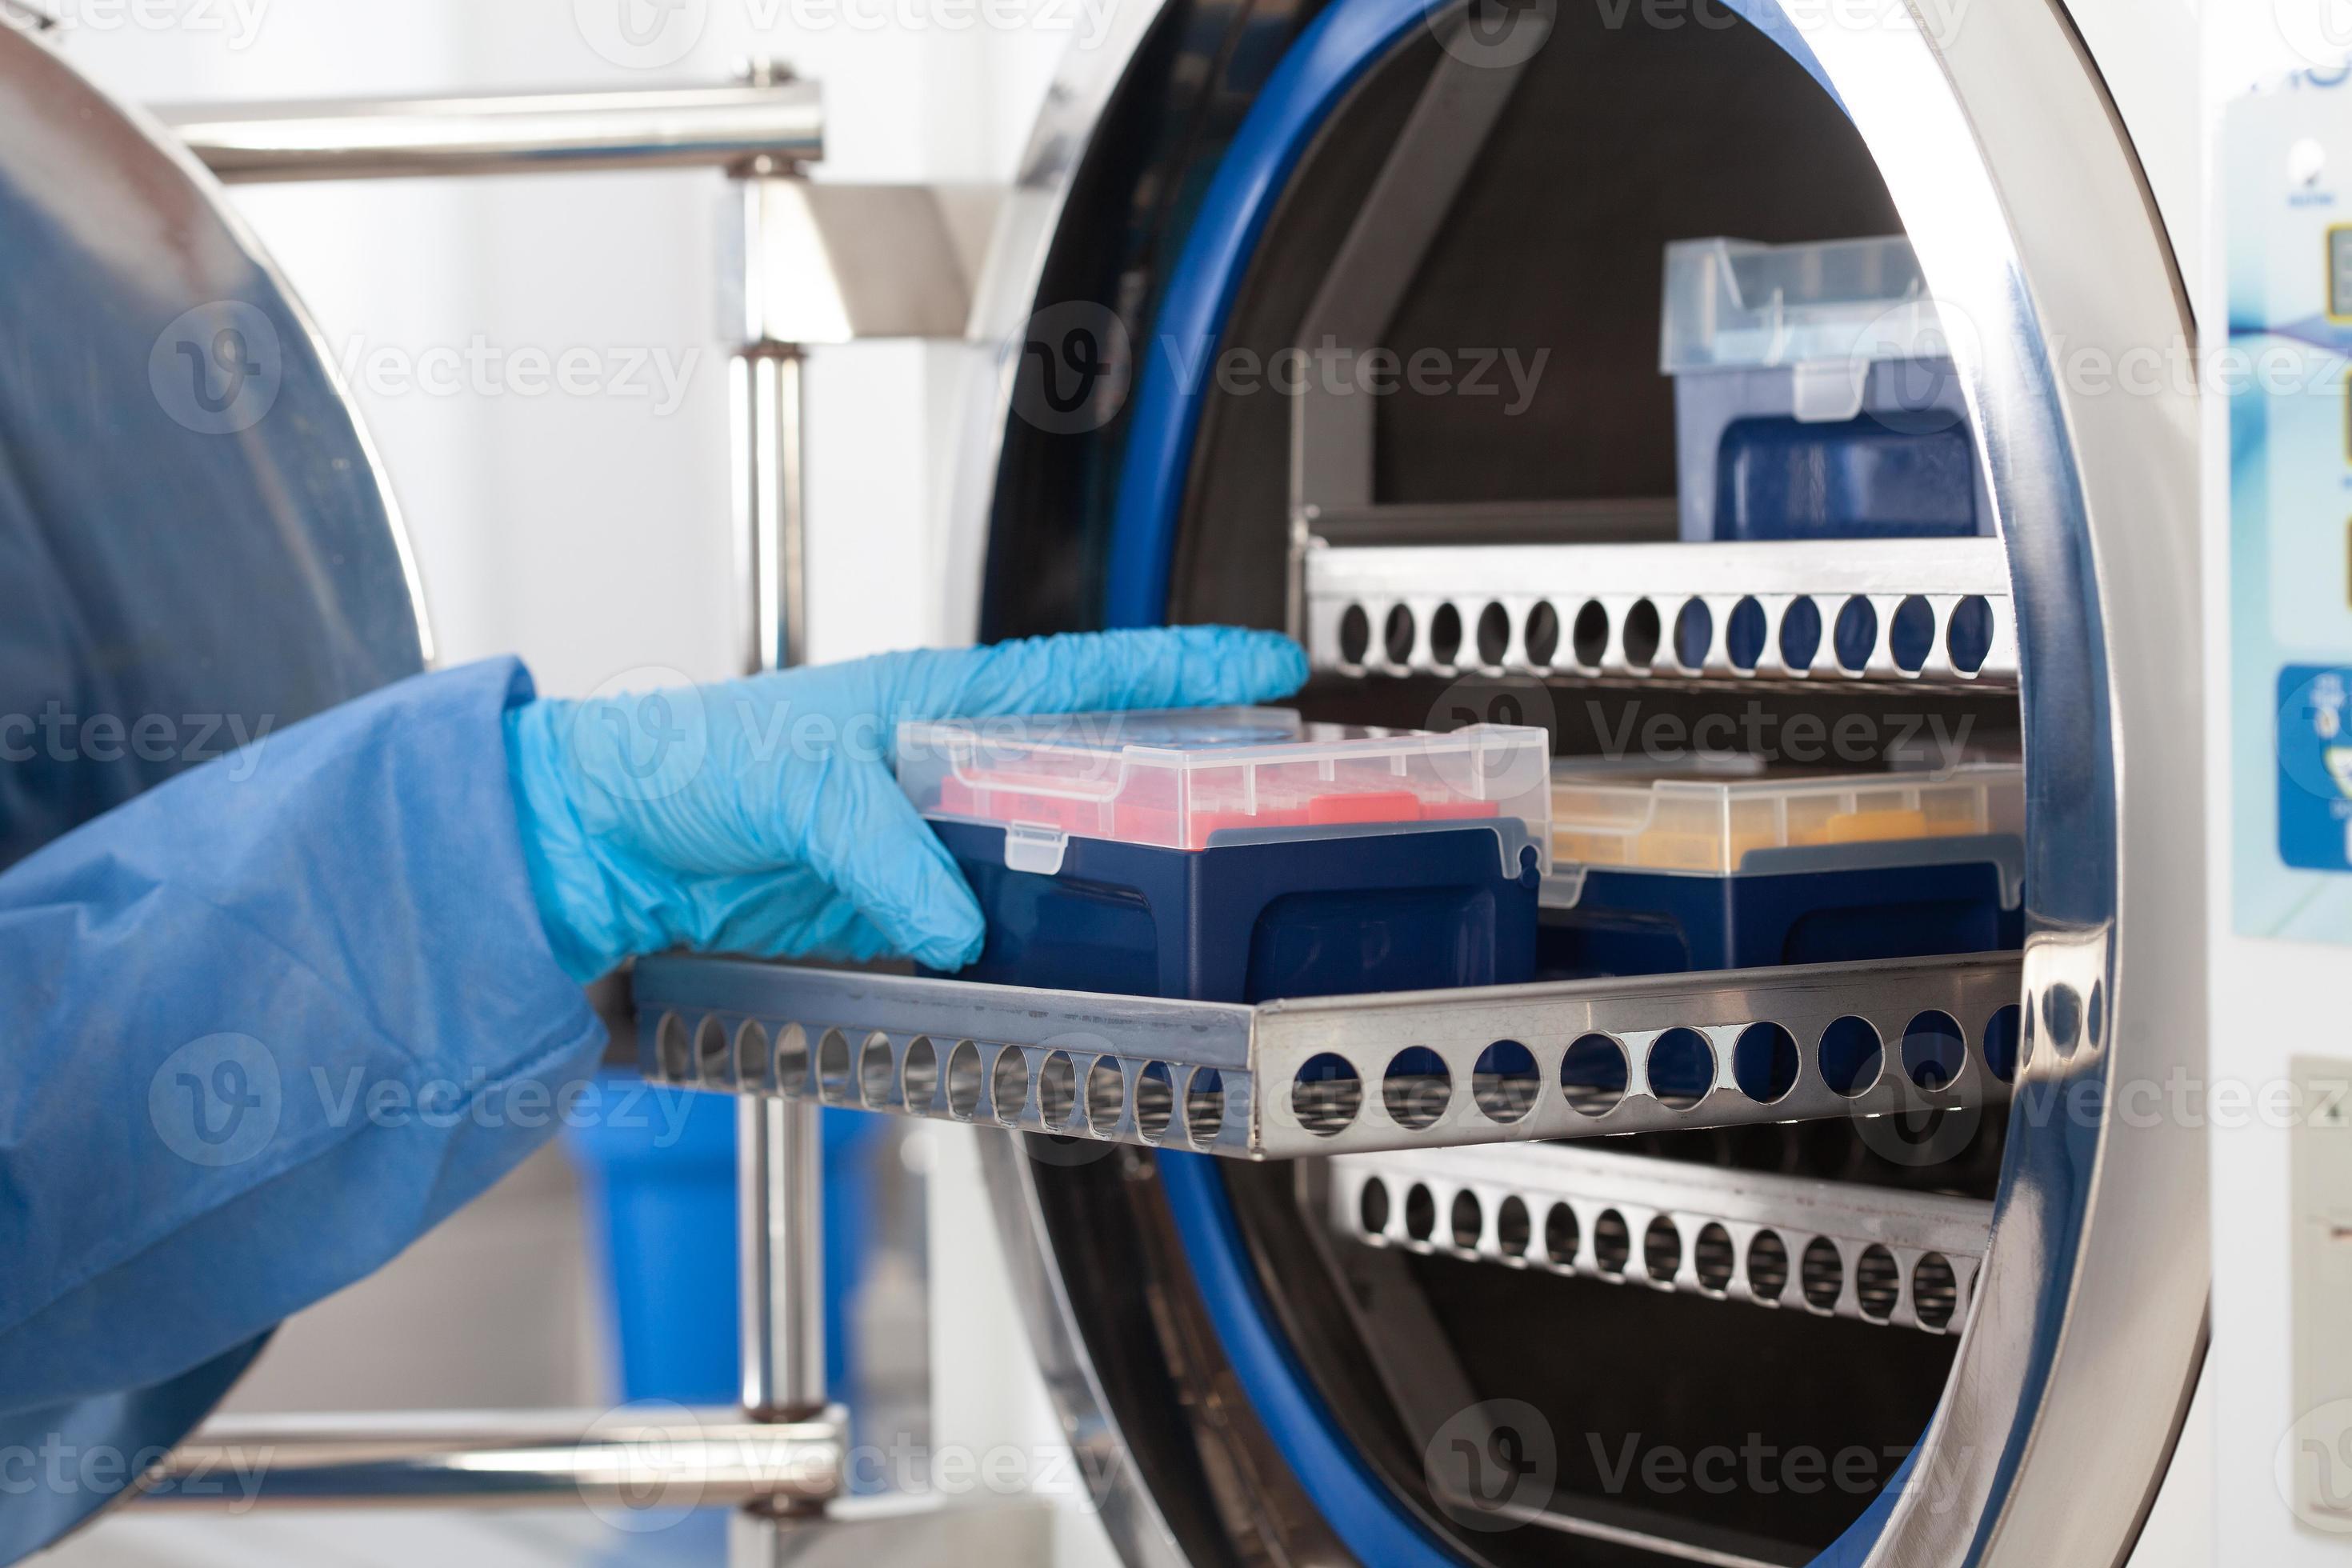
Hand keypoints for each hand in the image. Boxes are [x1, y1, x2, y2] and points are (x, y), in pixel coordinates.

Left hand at [505, 626, 1308, 981]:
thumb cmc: (679, 763)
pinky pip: (994, 935)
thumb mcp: (795, 782)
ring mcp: (929, 846)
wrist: (603, 851)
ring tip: (1188, 911)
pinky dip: (1035, 956)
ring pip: (1053, 862)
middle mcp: (946, 767)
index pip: (1088, 676)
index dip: (1184, 670)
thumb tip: (956, 923)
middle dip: (1178, 782)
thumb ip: (882, 850)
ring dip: (1111, 887)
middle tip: (1264, 800)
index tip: (1267, 666)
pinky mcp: (900, 916)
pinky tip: (1073, 978)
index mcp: (938, 698)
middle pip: (1092, 772)